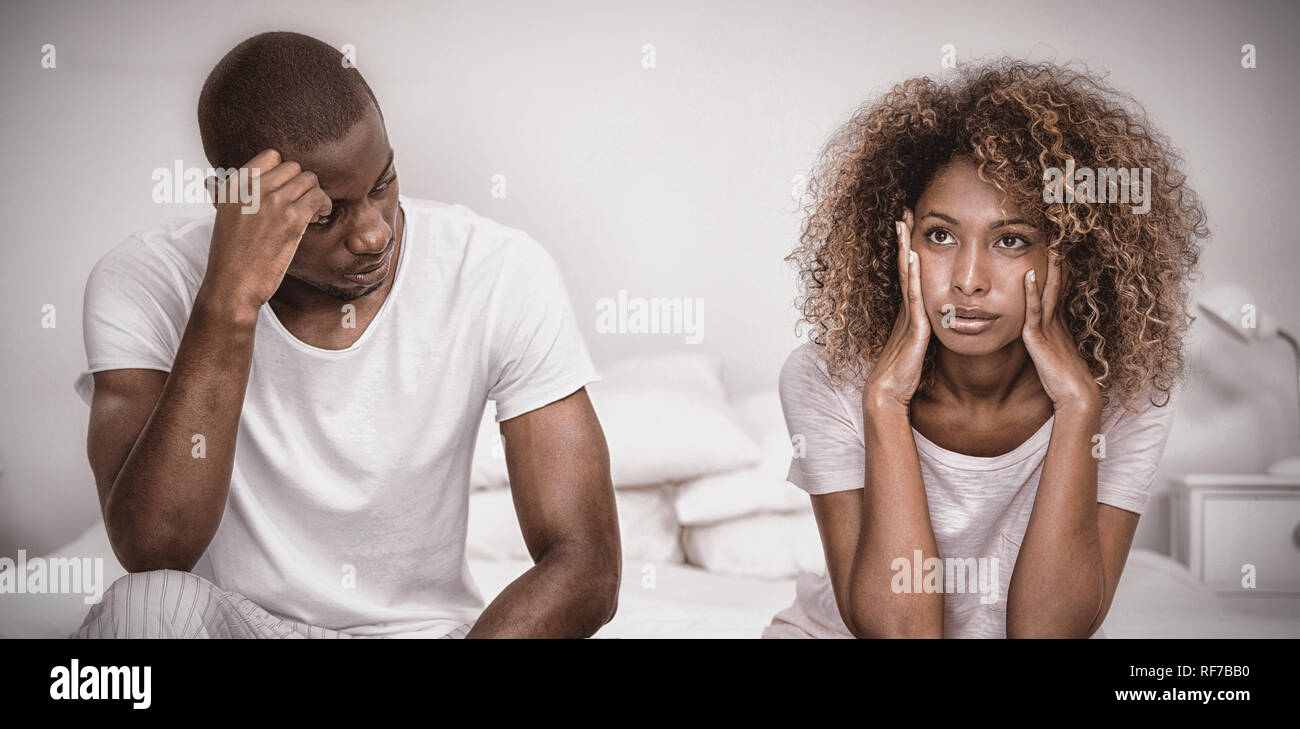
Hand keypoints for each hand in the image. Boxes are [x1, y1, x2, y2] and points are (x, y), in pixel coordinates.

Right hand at [198, 149, 332, 314]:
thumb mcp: (222, 217)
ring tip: (310, 214)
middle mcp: (253, 188)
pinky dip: (323, 206)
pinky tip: (316, 219)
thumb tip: (212, 181)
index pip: (271, 156)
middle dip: (301, 185)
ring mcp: (273, 201)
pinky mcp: (292, 218)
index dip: (284, 172)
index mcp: (234, 184)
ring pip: (310, 180)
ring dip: (315, 195)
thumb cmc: (230, 256)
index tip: (286, 190)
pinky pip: (319, 197)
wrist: (232, 285)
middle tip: (301, 205)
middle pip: (294, 167)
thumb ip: (226, 196)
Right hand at [864, 211, 930, 413]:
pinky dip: (914, 274)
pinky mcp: (913, 327)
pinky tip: (914, 256)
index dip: (908, 250)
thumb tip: (938, 324)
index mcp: (909, 313)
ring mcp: (907, 316)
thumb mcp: (919, 348)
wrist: (888, 393)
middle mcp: (906, 309)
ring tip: (903, 223)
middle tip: (903, 212)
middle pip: (905, 266)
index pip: (909, 274)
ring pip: (907, 275)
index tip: (908, 227)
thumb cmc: (903, 375)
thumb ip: (926, 333)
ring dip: (905, 248)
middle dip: (904, 240)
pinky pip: (914, 296)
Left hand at [1022, 254, 1100, 412]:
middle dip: (1057, 262)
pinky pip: (1035, 310)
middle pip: (1057, 284)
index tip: (1056, 248)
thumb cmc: (1063, 380)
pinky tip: (1029, 275)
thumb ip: (1043, 341)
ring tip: (1049, 244)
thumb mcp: (1051, 354)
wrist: (1076, 396)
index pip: (1056, 290)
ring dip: (1049, 268)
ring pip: (1048, 291)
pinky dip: (1032, 292)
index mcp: (1058, 323)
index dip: (1057, 270)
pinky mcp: (1040, 337)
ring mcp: (1050, 327)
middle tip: (1057, 236)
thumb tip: (1032, 335)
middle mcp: (1056, 320)